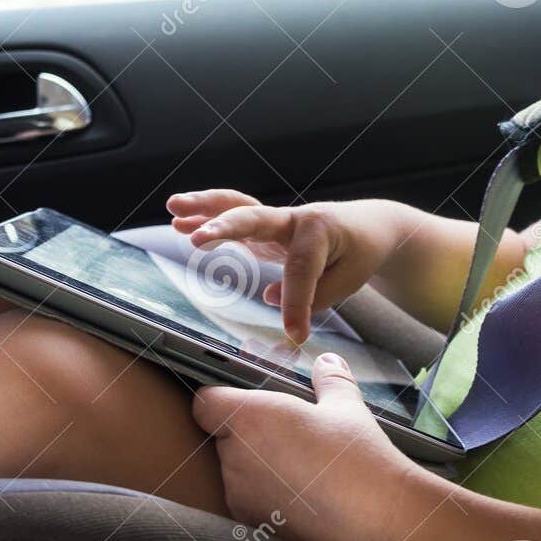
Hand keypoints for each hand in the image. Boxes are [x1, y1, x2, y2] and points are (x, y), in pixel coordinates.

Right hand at [165, 190, 403, 342]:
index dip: (296, 302)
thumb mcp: (349, 278)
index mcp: (320, 231)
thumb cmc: (358, 253)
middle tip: (198, 239)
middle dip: (226, 228)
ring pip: (238, 207)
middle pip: (256, 219)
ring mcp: (276, 221)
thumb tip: (271, 298)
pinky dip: (206, 217)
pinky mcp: (264, 229)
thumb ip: (314, 293)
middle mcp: (294, 219)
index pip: (301, 268)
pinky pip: (234, 218)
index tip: (296, 334)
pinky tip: (178, 224)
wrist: (366, 227)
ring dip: (205, 207)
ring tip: (174, 208)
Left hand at [189, 353, 418, 540]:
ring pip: (236, 469)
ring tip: (300, 465)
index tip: (239, 397)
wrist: (373, 521)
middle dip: (248, 433)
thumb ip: (330, 379)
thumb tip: (328, 362)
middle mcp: (235, 456)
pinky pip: (249, 498)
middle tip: (287, 432)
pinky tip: (301, 492)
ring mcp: (241, 494)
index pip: (205, 403)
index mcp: (249, 418)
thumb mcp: (347, 407)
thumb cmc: (356, 459)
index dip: (218, 398)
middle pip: (224, 436)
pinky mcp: (253, 523)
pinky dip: (266, 494)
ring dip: (257, 464)